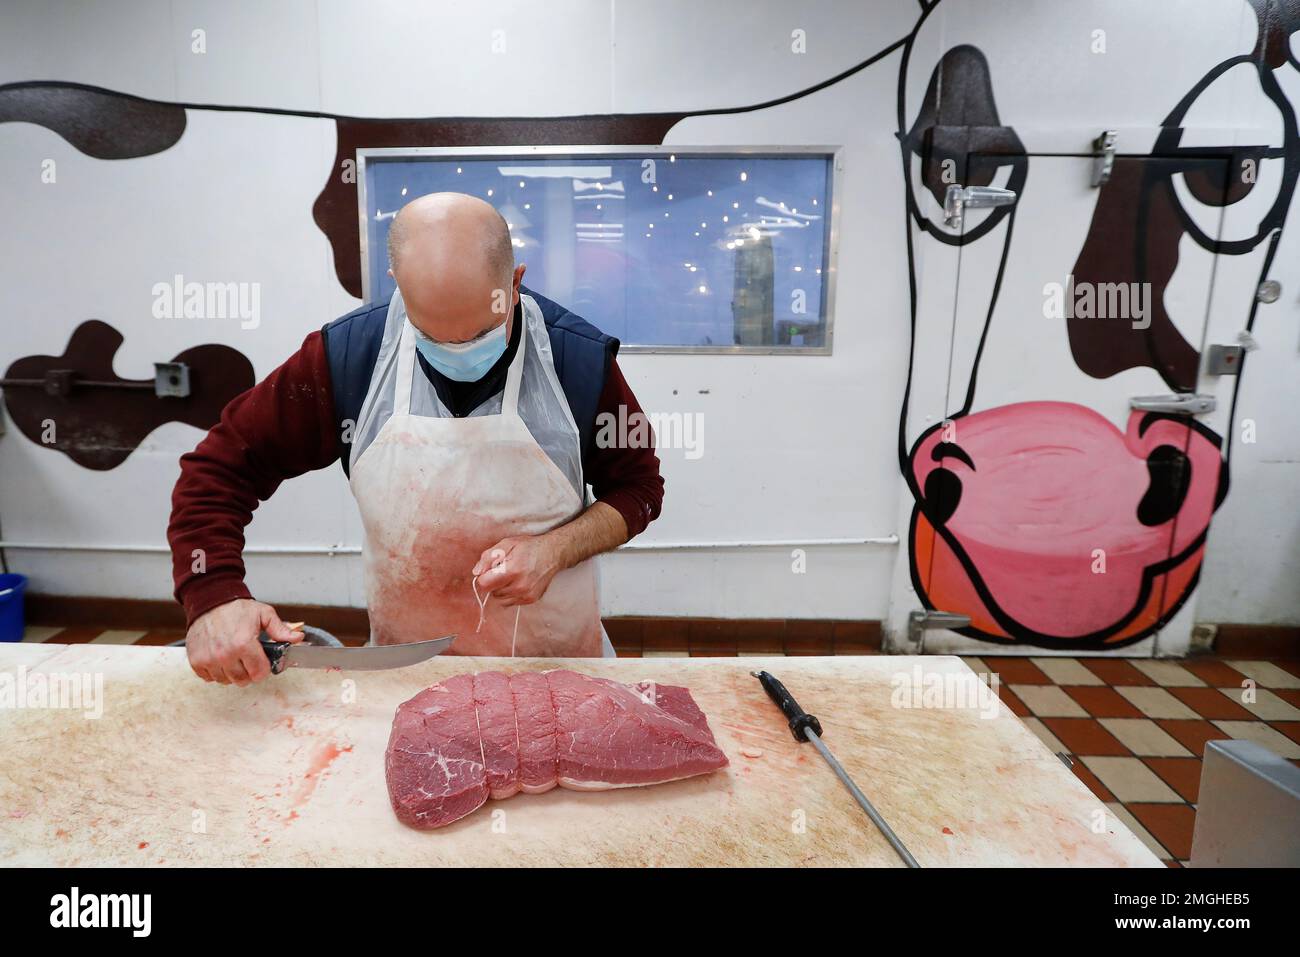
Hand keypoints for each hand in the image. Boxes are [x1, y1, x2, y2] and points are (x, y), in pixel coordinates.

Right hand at [185, 598, 300, 685]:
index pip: (259, 673)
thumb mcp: (264, 614)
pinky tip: (220, 658)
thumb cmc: (236, 608)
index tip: (262, 662)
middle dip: (249, 672)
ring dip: (231, 672)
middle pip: (242, 680)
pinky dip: (216, 671)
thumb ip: (281, 629)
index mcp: (243, 644)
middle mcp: (224, 654)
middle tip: (248, 659)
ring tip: (234, 656)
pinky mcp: (196, 661)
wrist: (210, 602)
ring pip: (226, 681)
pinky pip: (209, 678)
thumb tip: (298, 638)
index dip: (264, 669)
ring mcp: (208, 659)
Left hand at [472, 535, 563, 606]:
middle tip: (504, 571)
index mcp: (512, 570)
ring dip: (501, 589)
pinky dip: (510, 594)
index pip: (484, 584)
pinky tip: (517, 582)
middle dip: (493, 582)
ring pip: (500, 599)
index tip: (490, 570)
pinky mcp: (531, 599)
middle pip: (492, 592)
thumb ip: (488, 557)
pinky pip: (510, 602)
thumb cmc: (528, 547)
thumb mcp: (506, 544)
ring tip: (511, 576)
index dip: (484, 576)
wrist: (553, 554)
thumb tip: (476, 573)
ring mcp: (526, 595)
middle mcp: (520, 586)